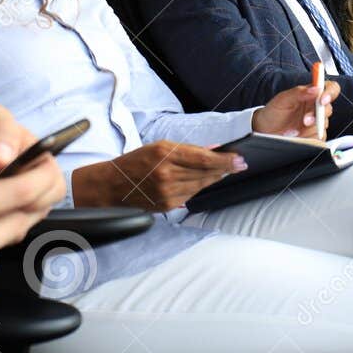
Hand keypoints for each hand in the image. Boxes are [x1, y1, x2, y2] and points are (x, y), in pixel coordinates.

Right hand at [70, 141, 242, 211]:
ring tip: (224, 171)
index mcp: (164, 155)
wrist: (112, 186)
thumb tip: (213, 149)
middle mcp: (167, 175)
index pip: (203, 159)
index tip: (239, 159)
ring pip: (201, 185)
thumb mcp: (159, 147)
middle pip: (205, 173)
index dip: (224, 160)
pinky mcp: (168, 205)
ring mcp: (168, 193)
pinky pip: (192, 195)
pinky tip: (204, 181)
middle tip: (239, 164)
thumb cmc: (135, 162)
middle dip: (224, 169)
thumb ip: (187, 149)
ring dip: (214, 178)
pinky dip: (200, 187)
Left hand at [253, 80, 338, 137]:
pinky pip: (320, 136)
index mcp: (310, 94)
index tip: (322, 99)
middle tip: (306, 120)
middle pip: (328, 108)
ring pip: (324, 123)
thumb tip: (315, 88)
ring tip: (298, 128)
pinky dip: (311, 137)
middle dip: (318, 114)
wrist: (265, 130)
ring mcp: (316, 122)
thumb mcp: (283, 99)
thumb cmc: (273, 112)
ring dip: (313, 126)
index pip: (329, 88)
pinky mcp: (314, 135)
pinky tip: (300, 136)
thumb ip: (299, 92)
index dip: (330, 93)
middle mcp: (315, 107)